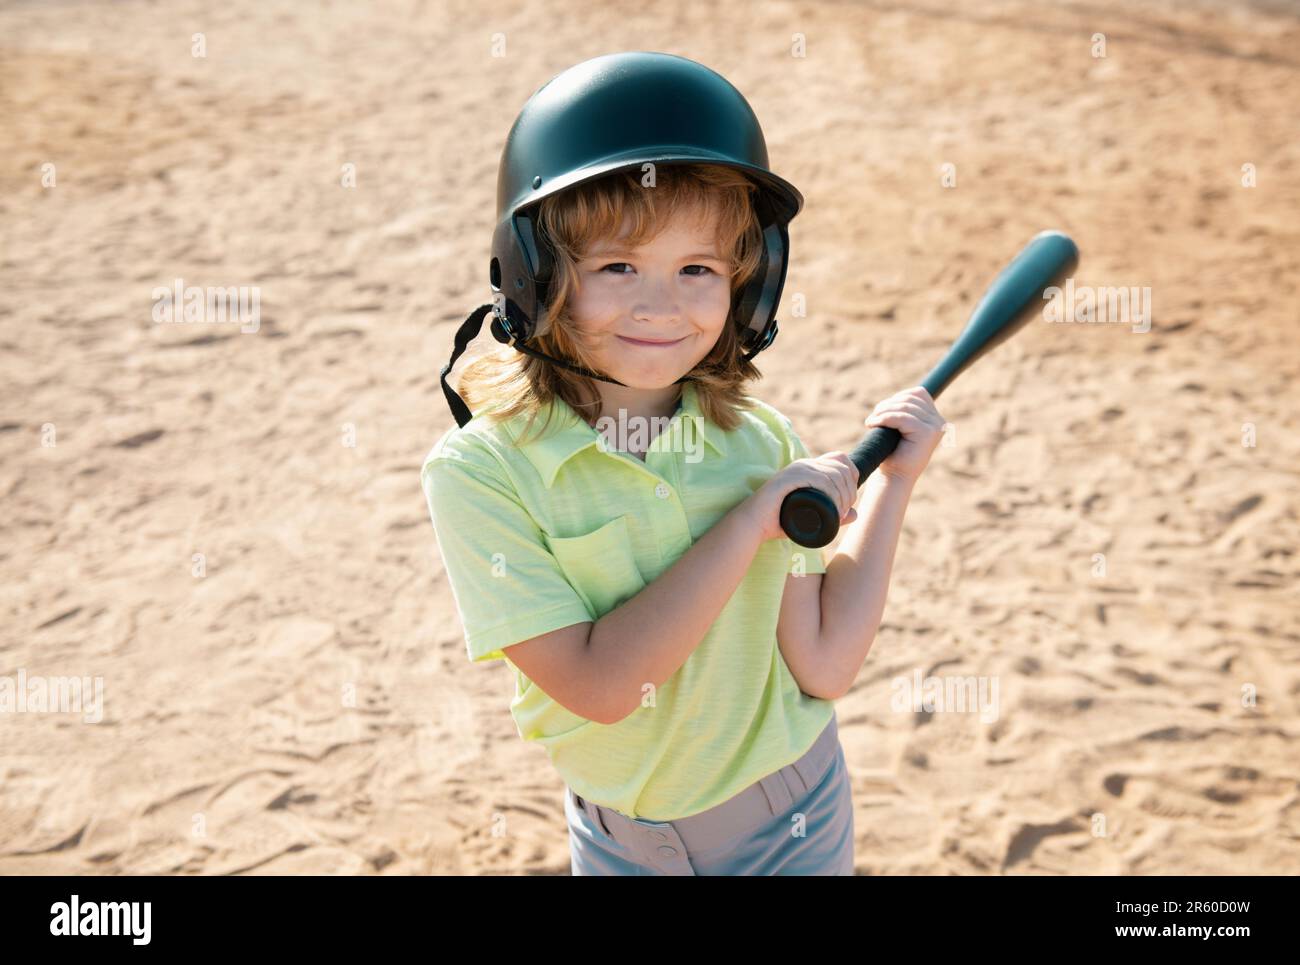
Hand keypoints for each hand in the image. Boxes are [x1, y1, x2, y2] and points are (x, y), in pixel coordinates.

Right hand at [740, 451, 859, 542]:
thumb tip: (856, 515)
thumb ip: (834, 515)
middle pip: (842, 468)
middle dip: (850, 491)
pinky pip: (820, 480)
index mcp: (809, 467)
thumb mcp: (812, 517)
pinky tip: (833, 508)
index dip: (852, 479)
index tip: (848, 502)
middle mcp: (804, 463)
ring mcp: (796, 469)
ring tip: (839, 514)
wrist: (753, 525)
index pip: (842, 461)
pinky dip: (832, 494)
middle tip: (844, 512)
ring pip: (834, 475)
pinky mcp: (789, 478)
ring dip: (843, 495)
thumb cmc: (779, 522)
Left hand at [864, 386, 945, 482]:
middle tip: (874, 417)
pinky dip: (884, 418)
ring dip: (883, 411)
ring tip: (872, 421)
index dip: (897, 397)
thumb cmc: (893, 453)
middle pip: (910, 398)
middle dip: (888, 404)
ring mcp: (935, 427)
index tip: (882, 411)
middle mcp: (938, 422)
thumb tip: (899, 396)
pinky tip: (872, 424)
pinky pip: (901, 417)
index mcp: (934, 419)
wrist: (894, 476)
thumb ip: (904, 411)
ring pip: (904, 406)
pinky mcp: (928, 433)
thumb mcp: (899, 427)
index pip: (918, 394)